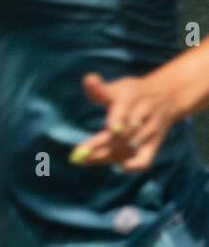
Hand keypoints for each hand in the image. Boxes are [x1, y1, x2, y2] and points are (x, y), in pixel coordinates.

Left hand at [69, 71, 183, 170]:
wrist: (167, 97)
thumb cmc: (133, 92)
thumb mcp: (118, 86)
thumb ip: (100, 88)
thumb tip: (89, 80)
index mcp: (131, 97)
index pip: (121, 113)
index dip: (113, 122)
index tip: (96, 132)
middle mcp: (142, 115)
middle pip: (121, 134)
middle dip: (99, 145)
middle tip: (80, 154)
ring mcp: (150, 131)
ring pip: (129, 147)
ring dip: (108, 155)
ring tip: (86, 159)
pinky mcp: (154, 145)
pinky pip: (146, 159)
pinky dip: (134, 165)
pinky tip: (120, 166)